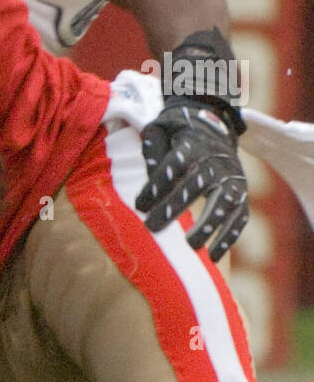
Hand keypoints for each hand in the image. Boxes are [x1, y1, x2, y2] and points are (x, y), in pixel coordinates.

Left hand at [135, 102, 248, 260]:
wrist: (214, 125)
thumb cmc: (178, 133)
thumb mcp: (160, 129)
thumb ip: (152, 148)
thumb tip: (149, 173)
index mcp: (192, 145)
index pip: (173, 164)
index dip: (157, 185)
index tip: (139, 205)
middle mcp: (215, 161)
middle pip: (196, 185)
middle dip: (174, 208)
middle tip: (152, 227)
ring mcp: (231, 178)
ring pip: (225, 202)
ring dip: (210, 225)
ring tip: (192, 246)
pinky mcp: (242, 193)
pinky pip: (239, 216)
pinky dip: (229, 236)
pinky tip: (214, 256)